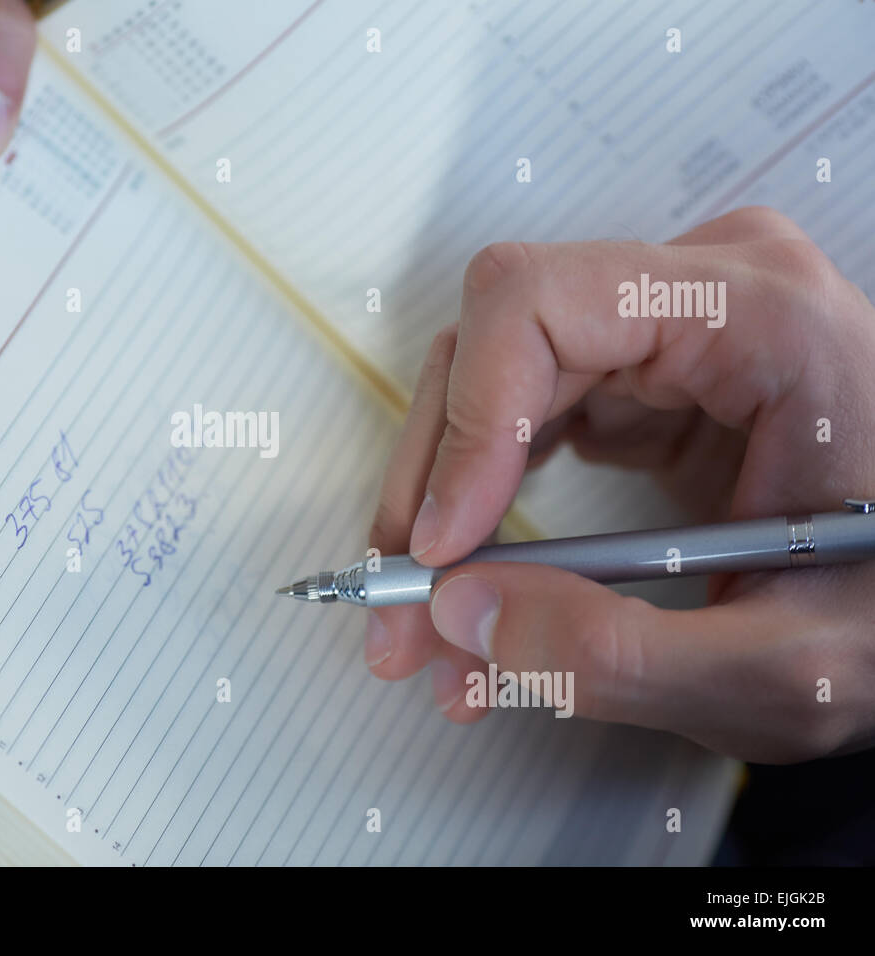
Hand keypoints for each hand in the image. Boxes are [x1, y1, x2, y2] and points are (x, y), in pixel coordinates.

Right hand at [368, 206, 874, 763]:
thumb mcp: (786, 670)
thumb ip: (620, 655)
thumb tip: (458, 614)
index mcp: (761, 316)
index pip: (539, 303)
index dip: (466, 424)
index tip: (438, 548)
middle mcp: (702, 293)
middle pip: (494, 348)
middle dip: (431, 489)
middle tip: (399, 614)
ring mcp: (666, 330)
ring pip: (490, 386)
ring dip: (439, 506)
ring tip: (422, 622)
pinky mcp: (642, 378)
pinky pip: (520, 422)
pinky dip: (477, 508)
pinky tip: (470, 586)